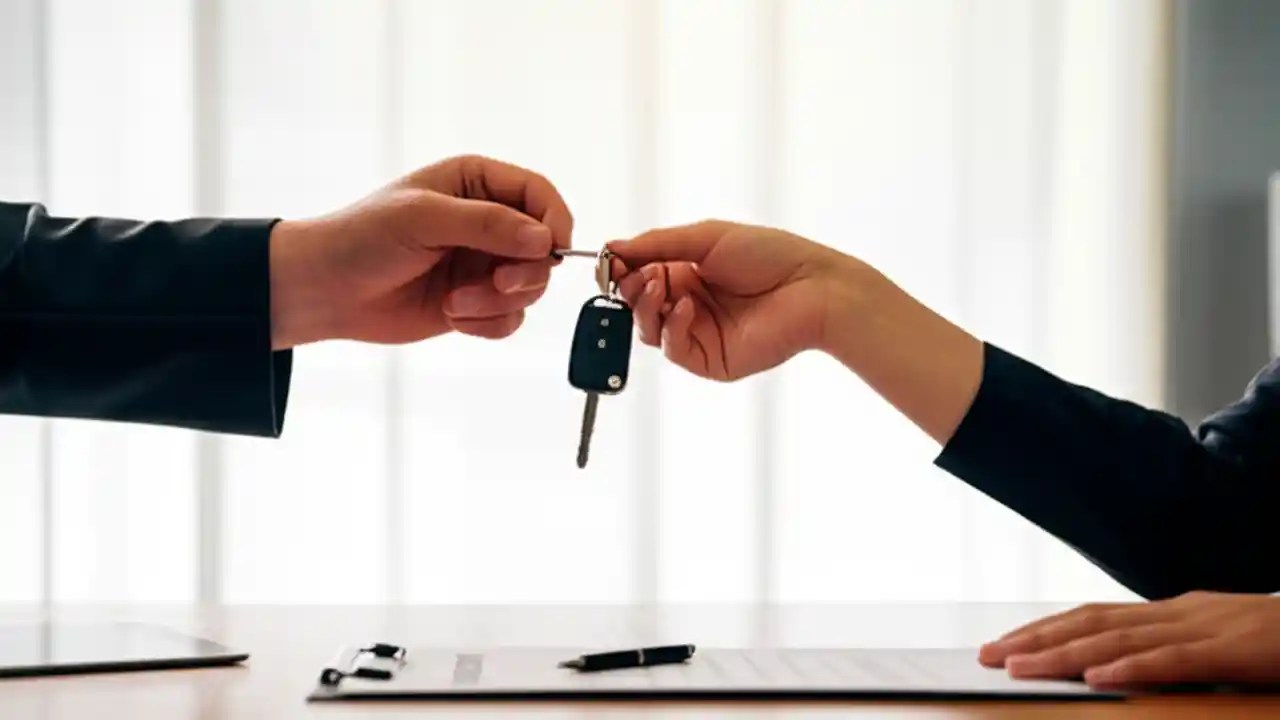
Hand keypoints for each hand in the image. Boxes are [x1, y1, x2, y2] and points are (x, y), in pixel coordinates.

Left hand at [268, 155, 572, 348]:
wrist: (325, 291)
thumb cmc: (363, 238)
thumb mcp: (424, 217)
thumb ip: (487, 224)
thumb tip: (543, 239)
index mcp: (476, 183)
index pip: (539, 195)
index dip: (554, 221)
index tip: (551, 249)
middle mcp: (487, 222)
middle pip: (543, 247)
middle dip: (525, 272)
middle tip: (497, 284)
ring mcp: (482, 264)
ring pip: (530, 287)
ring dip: (499, 302)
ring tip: (458, 303)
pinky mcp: (475, 303)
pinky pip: (510, 318)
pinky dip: (489, 324)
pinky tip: (455, 318)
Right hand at [606, 220, 855, 380]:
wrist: (811, 288)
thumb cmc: (769, 254)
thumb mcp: (706, 238)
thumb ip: (657, 244)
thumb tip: (612, 247)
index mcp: (687, 272)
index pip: (638, 275)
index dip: (621, 270)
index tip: (609, 262)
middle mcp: (689, 303)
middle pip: (637, 305)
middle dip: (629, 289)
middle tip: (631, 276)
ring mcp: (698, 333)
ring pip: (648, 329)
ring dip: (645, 307)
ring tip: (657, 285)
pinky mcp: (710, 360)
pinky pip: (673, 348)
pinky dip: (672, 327)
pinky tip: (687, 308)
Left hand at [979, 592, 1279, 688]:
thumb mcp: (1222, 647)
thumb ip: (1175, 654)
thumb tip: (1121, 671)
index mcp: (1175, 611)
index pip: (1095, 616)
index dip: (1046, 629)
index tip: (1004, 645)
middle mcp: (1180, 611)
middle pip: (1092, 622)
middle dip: (1035, 639)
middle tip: (987, 657)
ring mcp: (1207, 626)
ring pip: (1120, 638)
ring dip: (1064, 653)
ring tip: (1020, 666)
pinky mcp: (1235, 650)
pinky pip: (1175, 660)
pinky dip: (1132, 667)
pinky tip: (1098, 677)